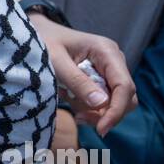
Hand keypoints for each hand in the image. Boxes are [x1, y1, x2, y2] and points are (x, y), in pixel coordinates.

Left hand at [26, 11, 135, 135]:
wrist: (38, 34)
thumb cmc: (44, 42)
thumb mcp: (55, 62)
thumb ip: (77, 81)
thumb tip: (101, 103)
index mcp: (106, 51)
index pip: (124, 86)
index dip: (116, 111)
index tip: (101, 130)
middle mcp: (113, 60)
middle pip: (126, 98)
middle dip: (105, 114)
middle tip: (79, 119)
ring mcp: (109, 70)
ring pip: (115, 103)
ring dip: (94, 112)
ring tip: (68, 101)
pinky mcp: (102, 78)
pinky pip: (103, 101)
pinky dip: (88, 107)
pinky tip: (69, 98)